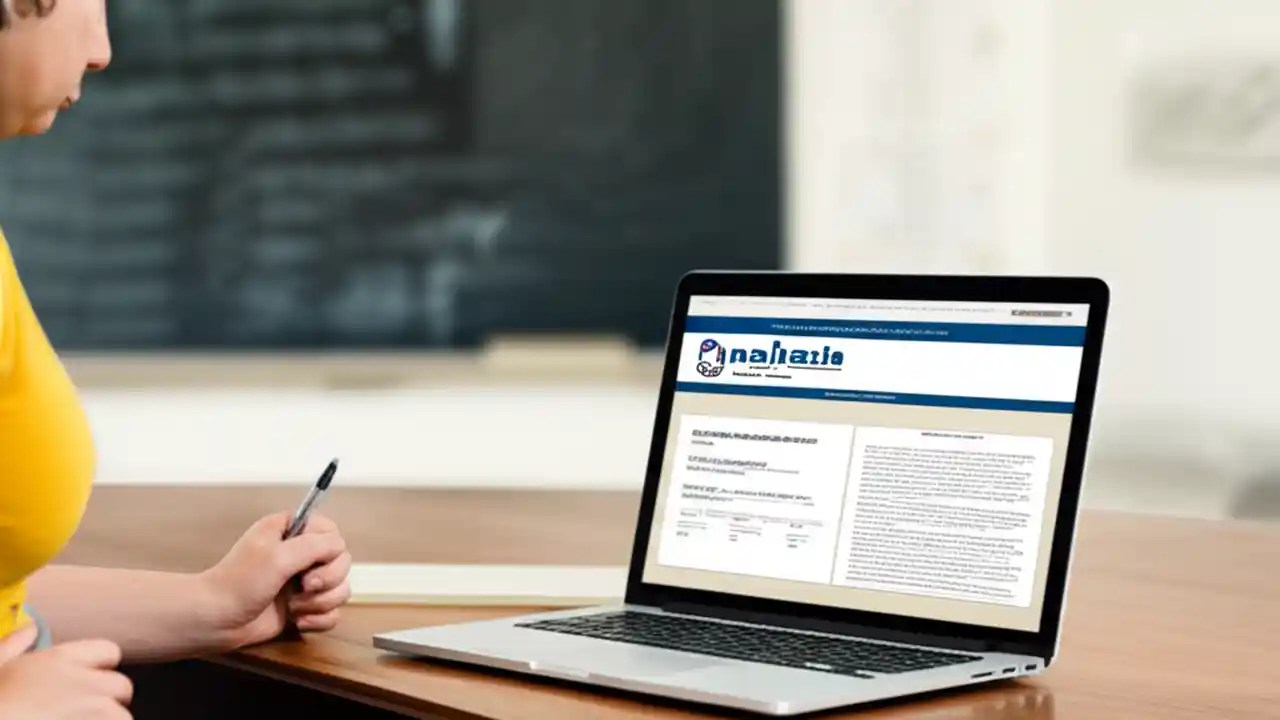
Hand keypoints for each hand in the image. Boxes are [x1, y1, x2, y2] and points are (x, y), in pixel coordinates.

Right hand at [0, 624, 132, 718]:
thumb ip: (11, 646)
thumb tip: (30, 628)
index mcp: (57, 661)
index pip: (108, 652)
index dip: (99, 669)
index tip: (82, 686)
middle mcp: (83, 682)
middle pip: (121, 686)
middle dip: (107, 702)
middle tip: (78, 715)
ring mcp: (95, 712)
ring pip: (120, 717)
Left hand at [199, 512, 351, 648]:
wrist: (218, 620)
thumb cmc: (241, 582)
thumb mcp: (278, 555)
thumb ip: (315, 545)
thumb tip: (339, 547)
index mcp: (291, 532)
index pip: (331, 532)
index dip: (328, 548)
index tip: (310, 561)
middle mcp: (301, 554)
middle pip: (342, 562)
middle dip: (327, 579)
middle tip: (304, 586)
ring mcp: (304, 583)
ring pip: (340, 589)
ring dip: (321, 601)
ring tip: (295, 607)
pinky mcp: (304, 608)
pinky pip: (332, 613)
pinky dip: (319, 619)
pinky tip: (299, 622)